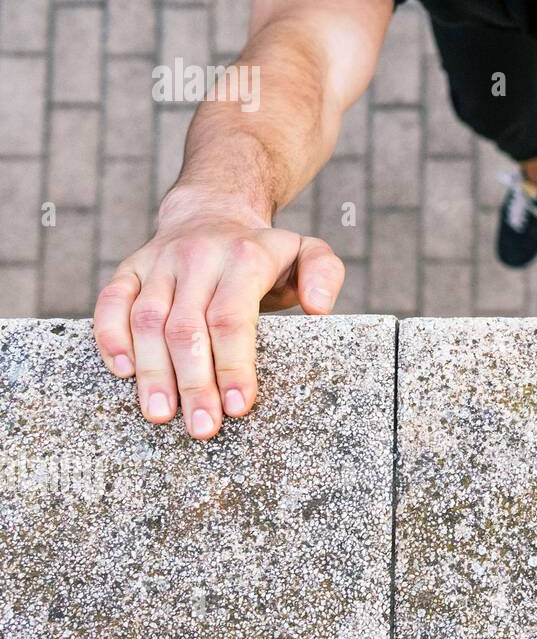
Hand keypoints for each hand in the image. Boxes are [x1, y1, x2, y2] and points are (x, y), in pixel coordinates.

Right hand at [92, 189, 344, 439]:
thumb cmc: (264, 252)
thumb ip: (323, 272)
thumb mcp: (306, 250)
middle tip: (203, 427)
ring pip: (147, 320)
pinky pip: (111, 302)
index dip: (233, 365)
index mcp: (244, 257)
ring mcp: (159, 262)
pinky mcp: (130, 268)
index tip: (238, 406)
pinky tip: (122, 372)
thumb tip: (319, 308)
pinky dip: (110, 336)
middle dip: (194, 382)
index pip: (233, 318)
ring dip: (152, 372)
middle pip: (188, 327)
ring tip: (160, 415)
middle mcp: (197, 257)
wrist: (214, 211)